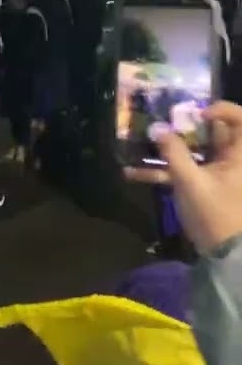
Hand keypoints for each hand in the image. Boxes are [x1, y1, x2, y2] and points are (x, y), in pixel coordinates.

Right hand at [125, 102, 241, 253]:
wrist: (226, 255)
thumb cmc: (216, 213)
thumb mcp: (191, 181)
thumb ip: (173, 153)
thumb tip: (156, 127)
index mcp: (238, 155)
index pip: (239, 119)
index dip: (221, 110)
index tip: (196, 114)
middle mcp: (229, 159)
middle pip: (211, 132)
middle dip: (183, 126)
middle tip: (160, 122)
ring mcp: (214, 173)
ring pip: (192, 152)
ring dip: (166, 149)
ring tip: (140, 143)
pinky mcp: (201, 187)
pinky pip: (181, 172)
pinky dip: (161, 171)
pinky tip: (132, 173)